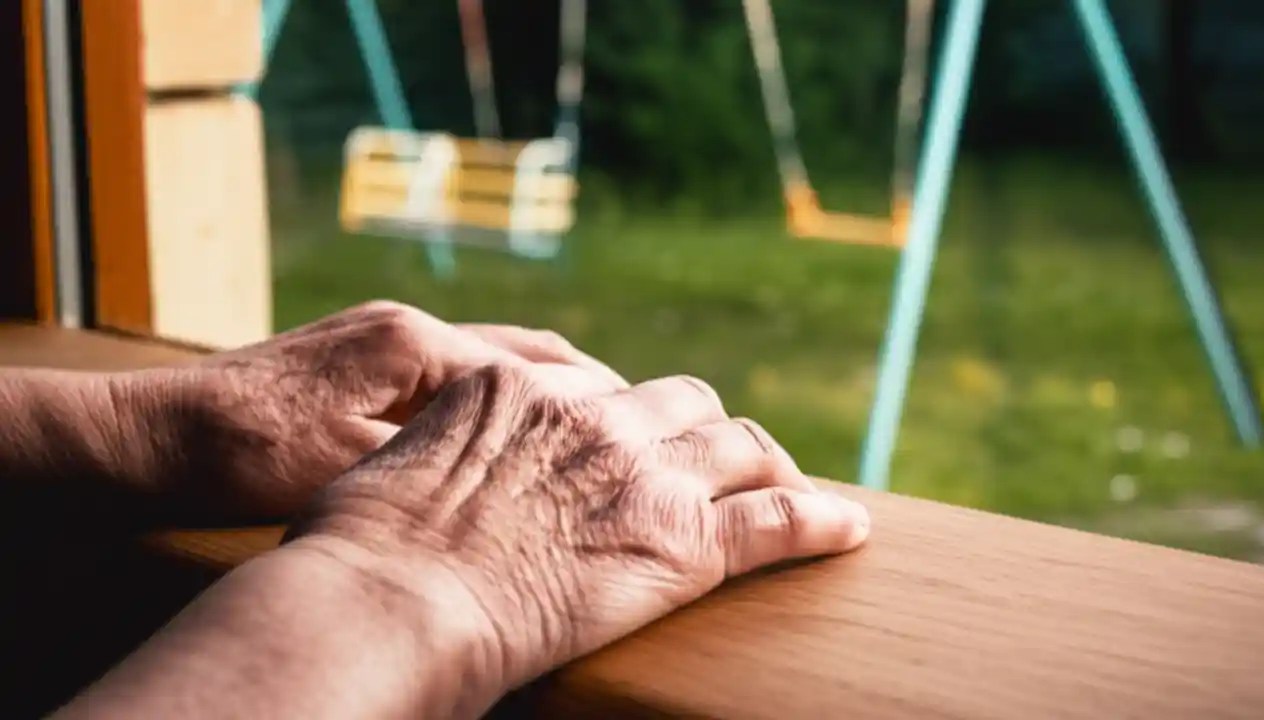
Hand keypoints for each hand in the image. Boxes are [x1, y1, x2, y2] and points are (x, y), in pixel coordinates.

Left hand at [115, 301, 625, 519]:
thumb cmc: (247, 454)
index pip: (531, 373)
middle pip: (529, 350)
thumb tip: (523, 459)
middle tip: (639, 422)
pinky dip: (506, 391)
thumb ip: (439, 455)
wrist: (155, 433)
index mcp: (412, 343)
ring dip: (550, 386)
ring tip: (598, 424)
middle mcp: (408, 325)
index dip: (589, 409)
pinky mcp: (367, 354)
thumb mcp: (348, 467)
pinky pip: (461, 366)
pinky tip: (520, 424)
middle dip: (587, 387)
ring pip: (498, 353)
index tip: (636, 434)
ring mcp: (386, 335)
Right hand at [286, 363, 870, 714]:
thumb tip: (431, 482)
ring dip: (761, 462)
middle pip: (679, 402)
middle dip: (700, 428)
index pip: (598, 388)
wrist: (389, 599)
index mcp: (516, 388)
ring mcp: (642, 471)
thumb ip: (433, 458)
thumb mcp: (386, 472)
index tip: (634, 443)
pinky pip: (776, 518)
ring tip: (784, 484)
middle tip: (714, 461)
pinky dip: (818, 519)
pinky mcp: (683, 540)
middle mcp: (589, 414)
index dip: (625, 417)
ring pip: (737, 444)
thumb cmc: (360, 553)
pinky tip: (849, 528)